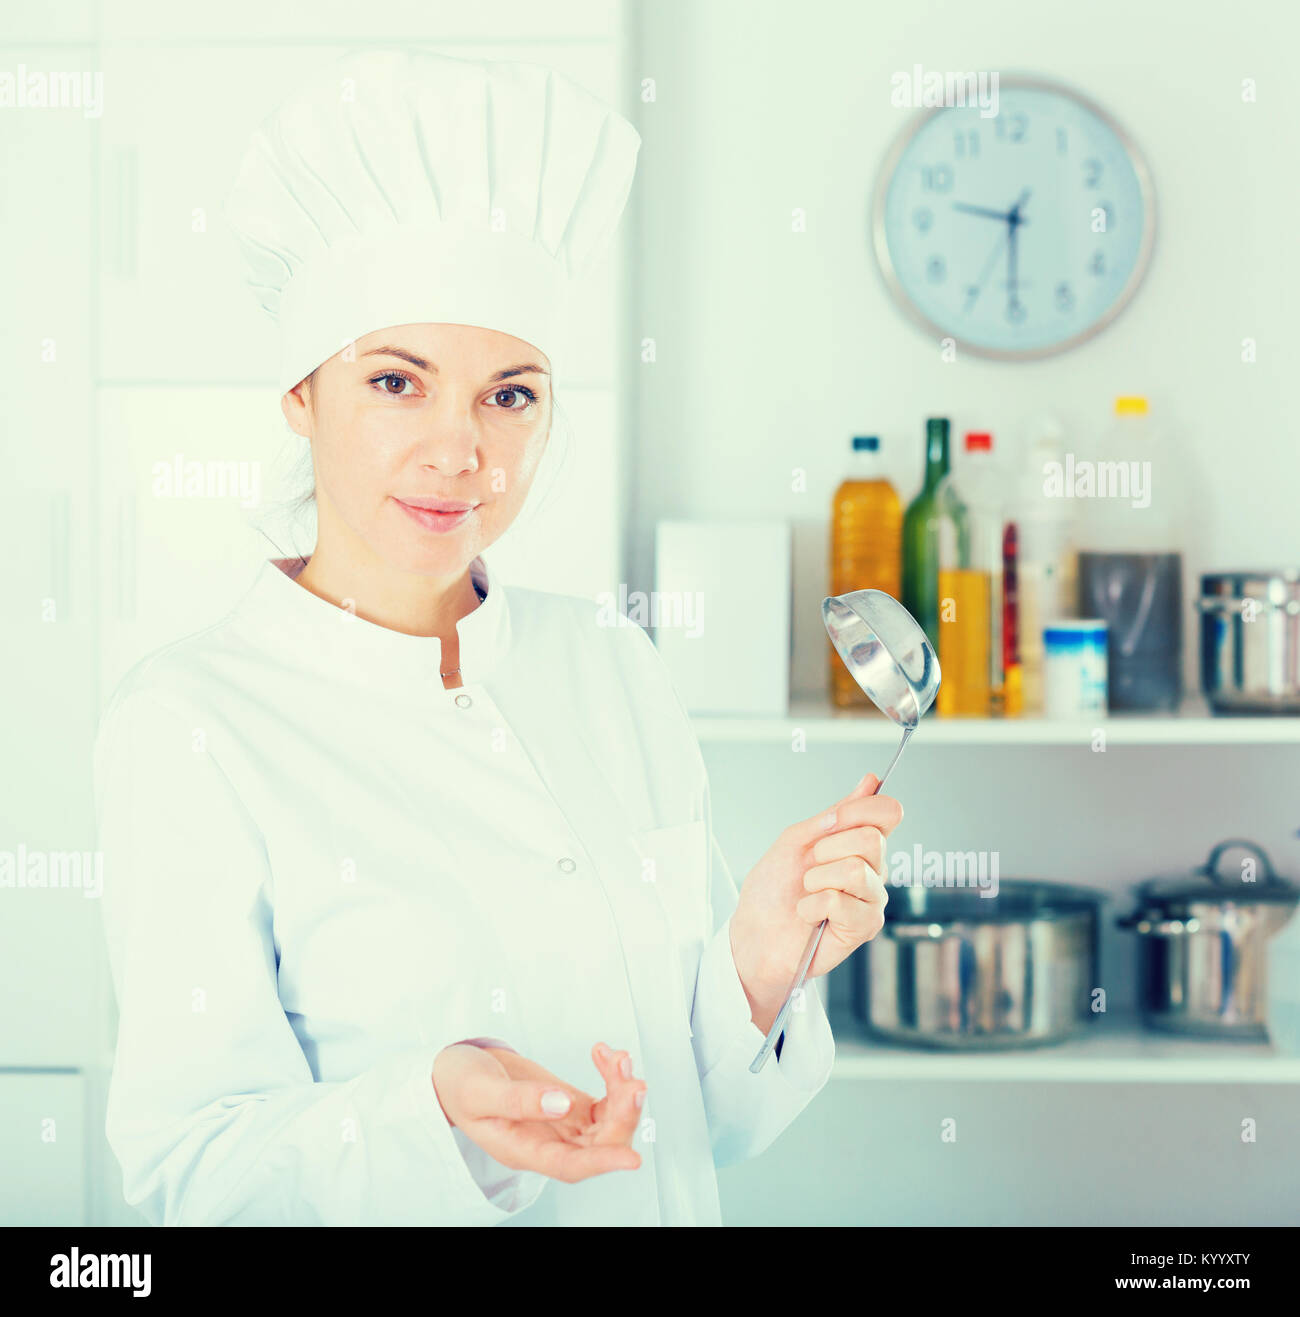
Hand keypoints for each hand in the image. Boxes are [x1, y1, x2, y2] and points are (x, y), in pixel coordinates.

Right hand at [431, 1041, 645, 1183]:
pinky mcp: (569, 1103)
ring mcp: (562, 1123)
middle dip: (623, 1115)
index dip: (603, 1163)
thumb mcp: (479, 1091)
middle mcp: (549, 1143)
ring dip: (622, 1092)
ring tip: (619, 1059)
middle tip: (632, 1083)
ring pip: (608, 1121)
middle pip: (600, 1143)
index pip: (570, 1165)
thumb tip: (562, 1103)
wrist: (457, 1070)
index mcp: (524, 1150)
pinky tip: (604, 1053)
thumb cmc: (459, 1085)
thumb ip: (518, 1100)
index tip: (632, 1158)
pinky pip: (603, 1099)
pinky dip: (611, 1077)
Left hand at [729, 773, 901, 1029]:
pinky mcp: (865, 926)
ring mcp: (872, 898)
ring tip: (807, 892)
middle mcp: (873, 868)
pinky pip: (841, 901)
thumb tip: (869, 782)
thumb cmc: (772, 890)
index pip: (888, 812)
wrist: (754, 934)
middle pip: (872, 839)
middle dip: (827, 849)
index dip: (862, 809)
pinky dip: (812, 905)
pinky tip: (809, 914)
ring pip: (856, 870)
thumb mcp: (795, 841)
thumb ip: (833, 815)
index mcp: (857, 842)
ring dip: (817, 879)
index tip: (834, 819)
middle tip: (809, 867)